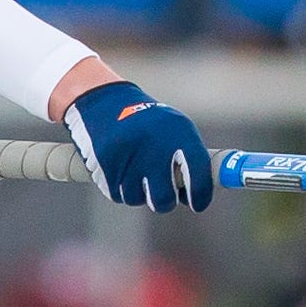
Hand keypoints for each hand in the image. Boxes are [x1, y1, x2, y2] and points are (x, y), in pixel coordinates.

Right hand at [63, 81, 214, 212]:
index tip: (198, 204)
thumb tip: (201, 193)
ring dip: (138, 193)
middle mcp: (155, 145)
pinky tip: (119, 168)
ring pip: (138, 199)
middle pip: (164, 198)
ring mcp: (129, 156)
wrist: (104, 102)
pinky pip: (117, 194)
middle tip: (164, 196)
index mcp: (179, 132)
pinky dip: (119, 188)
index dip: (201, 195)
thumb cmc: (148, 123)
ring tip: (135, 170)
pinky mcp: (105, 165)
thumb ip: (190, 159)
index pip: (199, 173)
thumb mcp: (174, 129)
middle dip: (165, 202)